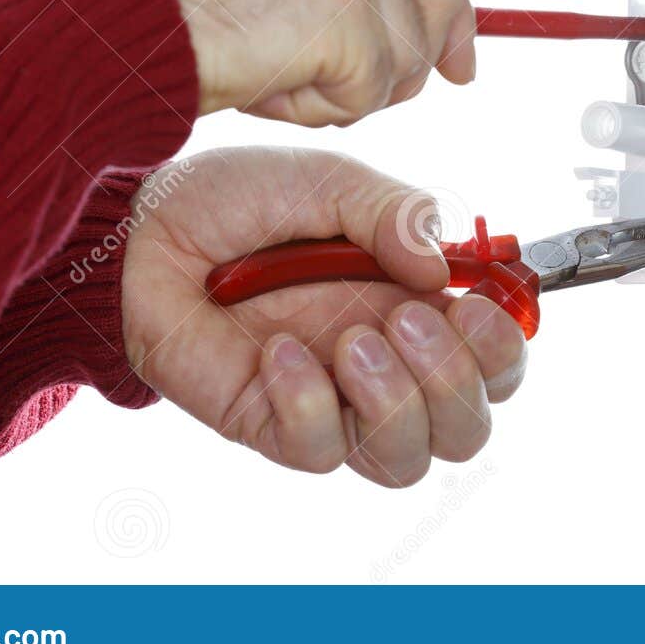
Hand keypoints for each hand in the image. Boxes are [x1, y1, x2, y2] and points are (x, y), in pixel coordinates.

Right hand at [85, 0, 475, 126]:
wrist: (86, 19)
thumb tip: (407, 11)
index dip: (438, 0)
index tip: (455, 54)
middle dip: (425, 50)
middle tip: (390, 93)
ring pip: (406, 47)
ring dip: (347, 87)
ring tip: (267, 73)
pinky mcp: (344, 1)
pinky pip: (373, 89)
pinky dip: (322, 110)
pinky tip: (262, 87)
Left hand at [119, 147, 526, 485]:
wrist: (142, 228)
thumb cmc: (238, 199)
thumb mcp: (330, 183)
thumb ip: (396, 213)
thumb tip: (442, 269)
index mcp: (413, 302)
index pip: (494, 360)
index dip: (502, 348)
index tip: (473, 304)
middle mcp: (384, 362)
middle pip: (464, 428)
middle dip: (453, 383)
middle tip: (402, 320)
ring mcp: (331, 400)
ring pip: (406, 460)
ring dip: (395, 404)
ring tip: (349, 340)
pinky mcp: (272, 424)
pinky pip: (319, 451)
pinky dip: (310, 402)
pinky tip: (276, 350)